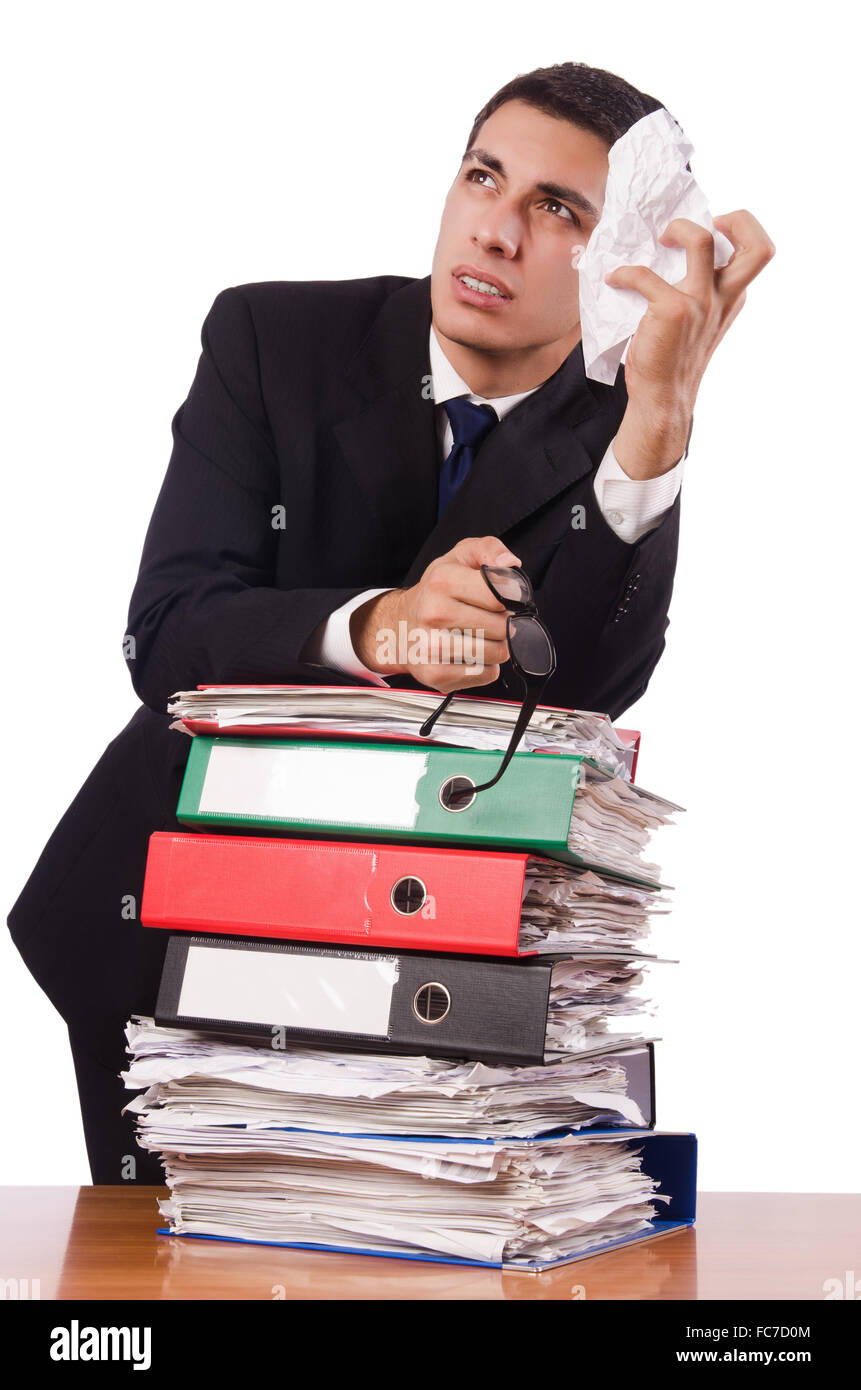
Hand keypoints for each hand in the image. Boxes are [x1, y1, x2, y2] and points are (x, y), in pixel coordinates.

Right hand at [351, 536, 520, 691]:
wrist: (400, 624)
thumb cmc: (437, 591)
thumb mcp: (460, 557)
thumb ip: (489, 549)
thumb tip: (510, 564)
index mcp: (442, 580)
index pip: (499, 594)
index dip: (509, 597)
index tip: (501, 598)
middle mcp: (433, 612)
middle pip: (502, 626)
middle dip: (504, 623)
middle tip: (488, 618)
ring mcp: (432, 646)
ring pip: (496, 653)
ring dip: (498, 646)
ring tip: (481, 636)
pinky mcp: (434, 673)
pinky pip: (485, 674)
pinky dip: (487, 667)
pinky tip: (472, 654)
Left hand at [607, 210, 775, 478]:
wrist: (660, 399)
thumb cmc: (671, 359)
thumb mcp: (695, 321)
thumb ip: (696, 291)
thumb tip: (666, 252)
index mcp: (732, 298)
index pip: (759, 252)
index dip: (743, 227)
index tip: (716, 224)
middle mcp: (722, 298)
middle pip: (759, 247)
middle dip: (737, 219)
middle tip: (705, 225)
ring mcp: (700, 303)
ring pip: (701, 240)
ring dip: (678, 228)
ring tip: (657, 239)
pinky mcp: (672, 311)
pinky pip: (644, 274)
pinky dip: (624, 273)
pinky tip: (614, 280)